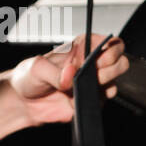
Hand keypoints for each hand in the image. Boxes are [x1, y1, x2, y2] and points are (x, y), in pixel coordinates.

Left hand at [8, 33, 128, 125]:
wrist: (24, 103)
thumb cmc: (29, 77)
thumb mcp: (37, 68)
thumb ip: (54, 72)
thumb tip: (70, 74)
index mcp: (82, 47)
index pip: (110, 42)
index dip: (111, 50)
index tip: (98, 60)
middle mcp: (91, 64)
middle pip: (120, 62)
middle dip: (111, 70)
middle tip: (94, 76)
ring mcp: (92, 83)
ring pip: (115, 83)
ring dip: (103, 87)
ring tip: (81, 90)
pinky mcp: (89, 101)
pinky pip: (102, 102)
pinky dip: (93, 103)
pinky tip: (76, 100)